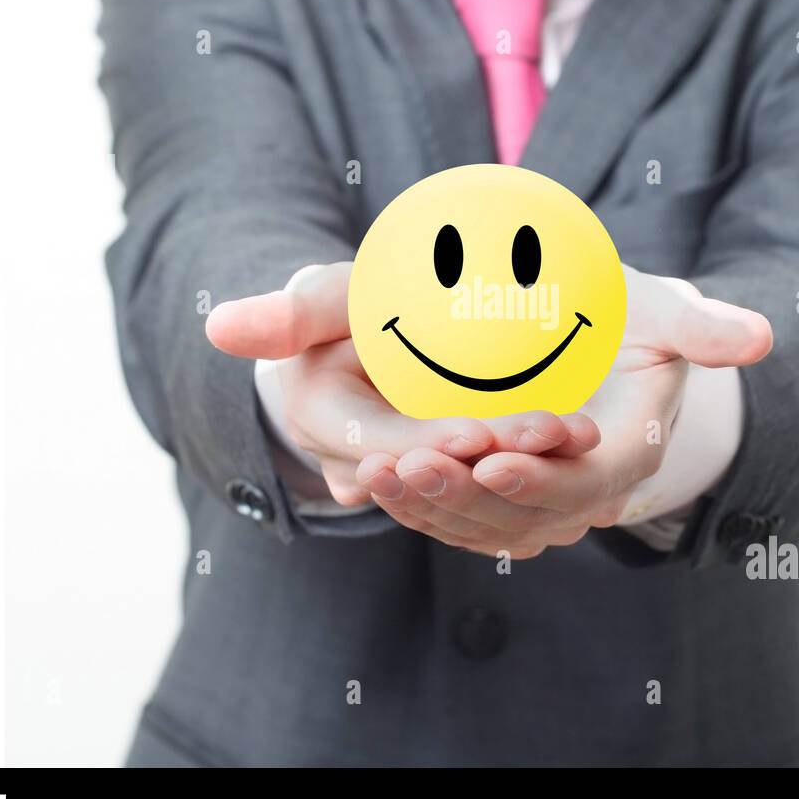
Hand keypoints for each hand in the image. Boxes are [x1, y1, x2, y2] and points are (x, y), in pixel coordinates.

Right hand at [205, 262, 595, 507]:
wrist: (375, 335)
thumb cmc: (346, 309)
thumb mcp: (323, 297)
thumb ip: (288, 311)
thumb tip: (218, 327)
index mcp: (324, 424)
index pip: (378, 449)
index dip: (425, 446)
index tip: (474, 432)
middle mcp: (365, 467)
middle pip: (436, 481)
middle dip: (491, 462)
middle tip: (550, 430)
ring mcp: (412, 481)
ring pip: (472, 501)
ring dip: (525, 477)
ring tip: (574, 434)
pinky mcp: (451, 482)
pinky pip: (497, 497)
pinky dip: (537, 477)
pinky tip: (580, 448)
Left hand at [360, 266, 770, 557]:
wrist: (595, 339)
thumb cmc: (628, 316)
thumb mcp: (663, 310)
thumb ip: (702, 327)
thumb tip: (761, 338)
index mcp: (629, 453)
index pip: (589, 482)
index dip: (545, 476)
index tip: (492, 455)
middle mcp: (585, 493)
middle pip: (527, 515)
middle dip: (468, 494)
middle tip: (411, 463)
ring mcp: (538, 503)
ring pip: (484, 526)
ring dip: (431, 506)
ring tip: (378, 474)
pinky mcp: (497, 500)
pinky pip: (457, 518)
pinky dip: (417, 505)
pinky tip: (371, 480)